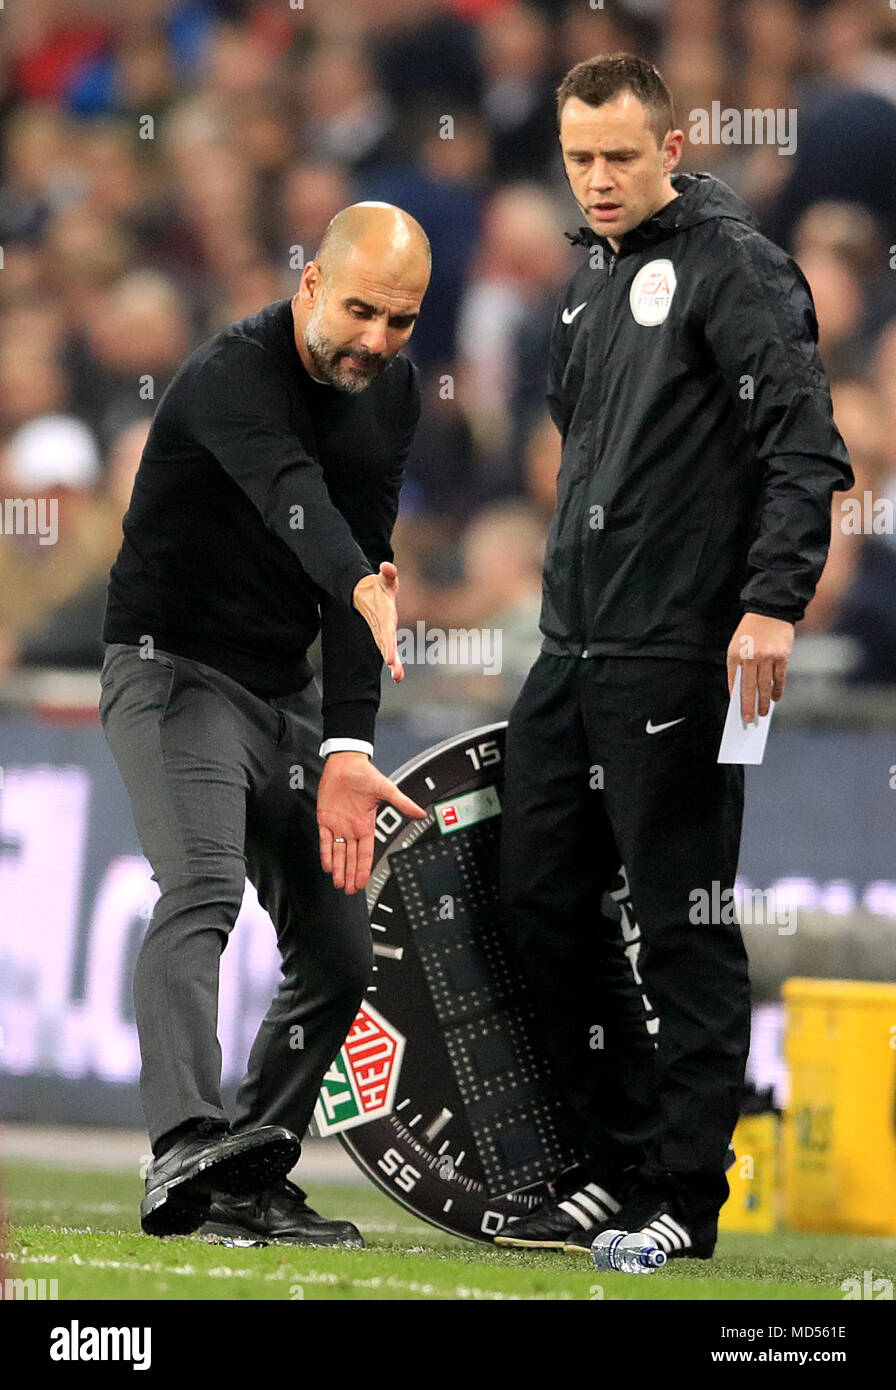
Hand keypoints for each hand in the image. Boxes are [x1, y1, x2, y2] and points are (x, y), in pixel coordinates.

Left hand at [317, 751, 425, 894]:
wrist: (345, 762)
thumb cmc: (365, 773)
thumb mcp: (386, 789)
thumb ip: (402, 803)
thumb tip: (420, 812)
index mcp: (367, 825)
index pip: (366, 854)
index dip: (364, 870)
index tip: (364, 883)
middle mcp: (353, 828)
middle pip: (352, 858)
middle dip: (351, 875)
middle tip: (350, 890)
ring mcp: (339, 825)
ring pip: (338, 853)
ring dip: (339, 868)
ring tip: (339, 884)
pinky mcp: (325, 818)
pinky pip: (325, 840)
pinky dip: (326, 853)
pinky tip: (327, 865)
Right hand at [353, 561, 402, 681]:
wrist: (364, 593)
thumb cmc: (378, 585)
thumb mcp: (385, 578)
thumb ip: (388, 573)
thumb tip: (387, 566)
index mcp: (384, 615)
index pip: (386, 631)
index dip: (388, 644)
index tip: (389, 657)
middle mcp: (382, 626)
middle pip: (386, 643)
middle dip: (391, 656)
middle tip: (395, 670)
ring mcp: (382, 632)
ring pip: (387, 650)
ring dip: (394, 664)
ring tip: (398, 678)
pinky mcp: (384, 636)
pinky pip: (389, 650)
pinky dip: (394, 663)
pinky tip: (398, 676)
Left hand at [726, 612, 793, 720]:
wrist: (770, 610)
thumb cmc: (750, 631)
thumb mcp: (736, 645)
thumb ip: (737, 666)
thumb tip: (739, 692)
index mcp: (736, 654)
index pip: (735, 682)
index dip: (738, 699)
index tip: (739, 713)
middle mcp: (751, 656)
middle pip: (751, 688)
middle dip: (750, 706)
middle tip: (751, 719)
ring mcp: (768, 656)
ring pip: (766, 685)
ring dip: (765, 701)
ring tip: (763, 713)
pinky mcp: (782, 655)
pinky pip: (780, 678)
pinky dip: (777, 690)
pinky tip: (775, 698)